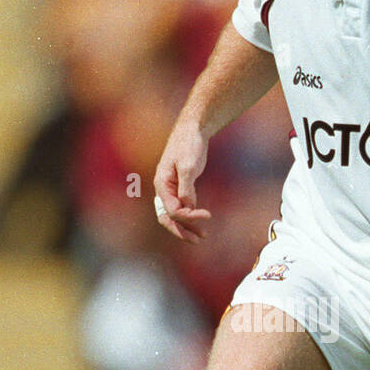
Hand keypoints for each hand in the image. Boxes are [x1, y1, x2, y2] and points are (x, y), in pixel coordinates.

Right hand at [152, 124, 211, 242]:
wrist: (193, 129)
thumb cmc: (189, 144)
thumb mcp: (189, 166)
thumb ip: (186, 188)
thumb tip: (187, 207)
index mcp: (161, 184)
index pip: (171, 210)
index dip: (188, 217)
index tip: (207, 215)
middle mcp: (163, 189)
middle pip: (168, 218)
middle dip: (182, 230)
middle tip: (198, 240)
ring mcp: (171, 188)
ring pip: (175, 214)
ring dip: (187, 226)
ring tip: (202, 237)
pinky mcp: (180, 186)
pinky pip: (182, 206)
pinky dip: (191, 215)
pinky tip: (201, 220)